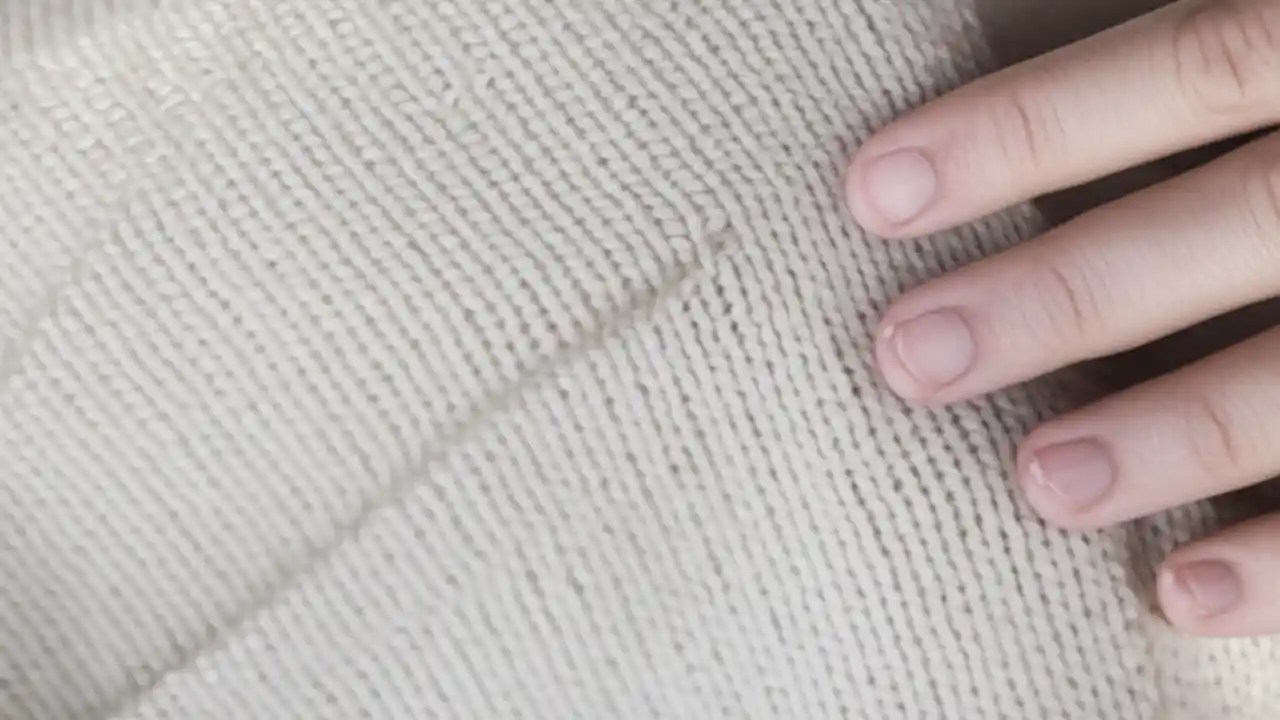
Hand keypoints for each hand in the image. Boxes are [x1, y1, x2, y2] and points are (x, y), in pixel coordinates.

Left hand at [846, 0, 1279, 636]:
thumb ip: (1233, 79)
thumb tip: (1035, 143)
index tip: (869, 191)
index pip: (1189, 67)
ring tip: (1035, 487)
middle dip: (1061, 295)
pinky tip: (1180, 591)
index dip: (1024, 131)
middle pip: (1233, 225)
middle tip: (904, 356)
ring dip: (1173, 433)